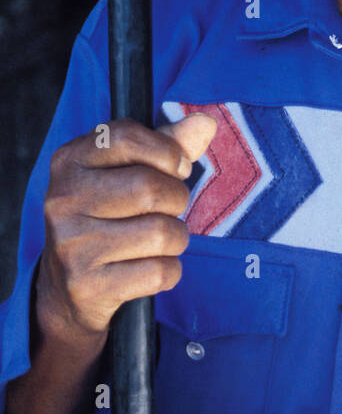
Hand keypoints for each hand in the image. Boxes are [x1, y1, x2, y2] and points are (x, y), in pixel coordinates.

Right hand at [36, 114, 215, 341]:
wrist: (66, 290)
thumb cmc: (108, 218)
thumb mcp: (128, 172)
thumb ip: (168, 145)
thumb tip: (206, 122)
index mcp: (70, 161)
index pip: (126, 136)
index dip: (167, 151)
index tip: (177, 168)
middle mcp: (63, 199)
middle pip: (149, 188)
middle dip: (177, 200)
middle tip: (168, 210)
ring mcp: (71, 244)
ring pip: (161, 232)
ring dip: (175, 238)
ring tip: (157, 241)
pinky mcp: (87, 285)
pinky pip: (160, 272)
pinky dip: (168, 271)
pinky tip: (146, 268)